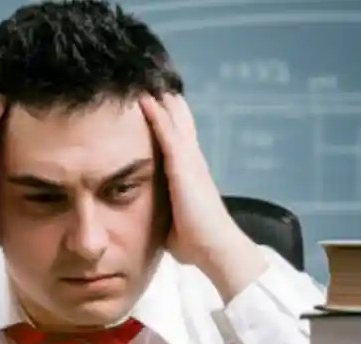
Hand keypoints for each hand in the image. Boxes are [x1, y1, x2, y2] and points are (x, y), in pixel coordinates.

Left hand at [139, 93, 267, 299]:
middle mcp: (193, 161)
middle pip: (179, 121)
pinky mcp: (184, 166)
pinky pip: (167, 134)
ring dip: (160, 99)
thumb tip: (149, 218)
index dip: (169, 117)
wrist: (215, 248)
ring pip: (174, 120)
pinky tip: (144, 99)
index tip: (156, 98)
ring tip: (145, 77)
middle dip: (166, 100)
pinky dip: (156, 115)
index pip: (179, 137)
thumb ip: (163, 210)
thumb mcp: (173, 220)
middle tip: (150, 77)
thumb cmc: (196, 241)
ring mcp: (190, 161)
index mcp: (191, 172)